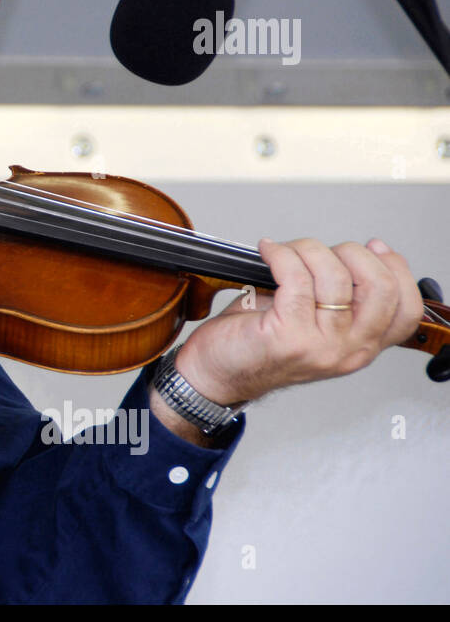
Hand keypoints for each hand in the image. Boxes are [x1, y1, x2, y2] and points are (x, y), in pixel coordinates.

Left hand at [175, 237, 423, 406]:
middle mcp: (346, 350)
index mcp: (360, 347)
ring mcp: (319, 345)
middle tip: (321, 250)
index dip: (397, 272)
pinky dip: (280, 255)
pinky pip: (295, 277)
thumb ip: (341, 298)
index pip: (405, 311)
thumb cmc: (258, 343)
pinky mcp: (286, 335)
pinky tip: (268, 252)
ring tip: (285, 252)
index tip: (373, 248)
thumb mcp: (312, 321)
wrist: (215, 373)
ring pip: (333, 276)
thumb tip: (356, 254)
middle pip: (379, 288)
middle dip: (352, 254)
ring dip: (307, 250)